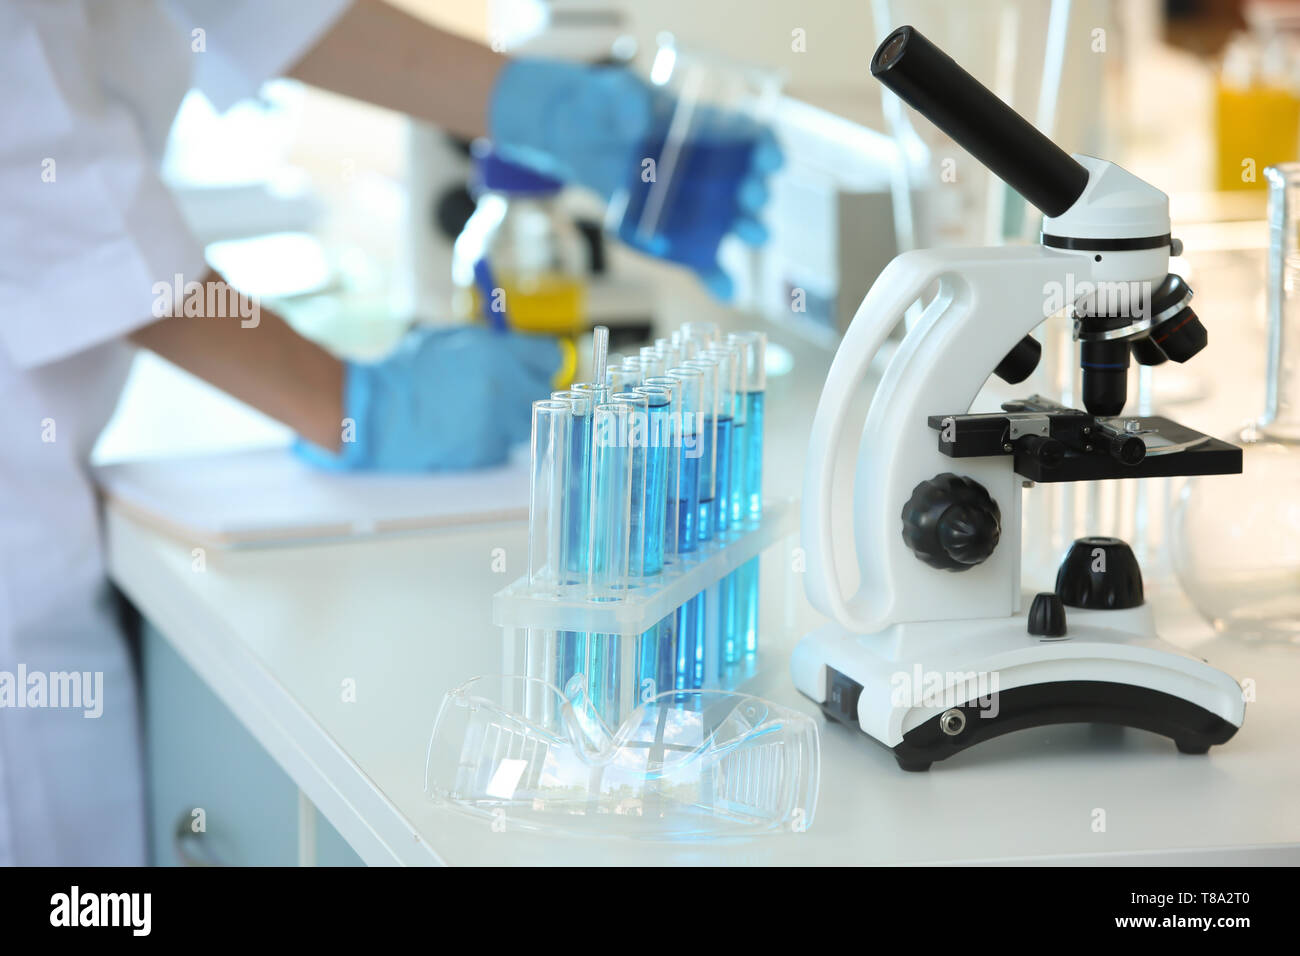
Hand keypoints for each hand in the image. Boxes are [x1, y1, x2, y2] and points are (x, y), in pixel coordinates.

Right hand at [294, 326, 560, 470]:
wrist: (375, 412)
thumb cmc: (407, 370)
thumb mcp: (452, 339)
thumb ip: (494, 345)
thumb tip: (523, 351)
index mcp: (496, 355)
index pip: (552, 358)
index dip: (545, 361)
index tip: (540, 364)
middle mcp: (502, 390)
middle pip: (543, 393)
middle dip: (528, 389)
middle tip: (506, 388)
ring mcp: (494, 425)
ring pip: (523, 423)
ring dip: (508, 417)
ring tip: (475, 410)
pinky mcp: (483, 454)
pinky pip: (501, 447)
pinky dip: (488, 440)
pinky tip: (461, 430)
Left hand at [490, 59, 781, 298]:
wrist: (580, 136)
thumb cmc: (606, 105)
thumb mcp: (613, 93)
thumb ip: (625, 100)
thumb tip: (637, 122)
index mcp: (711, 127)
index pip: (753, 136)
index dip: (768, 147)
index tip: (769, 157)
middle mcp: (714, 168)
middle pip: (748, 183)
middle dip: (757, 192)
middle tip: (751, 195)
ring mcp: (696, 203)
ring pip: (732, 222)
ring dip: (748, 230)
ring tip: (752, 235)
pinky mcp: (675, 232)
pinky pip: (701, 257)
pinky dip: (716, 276)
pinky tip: (728, 291)